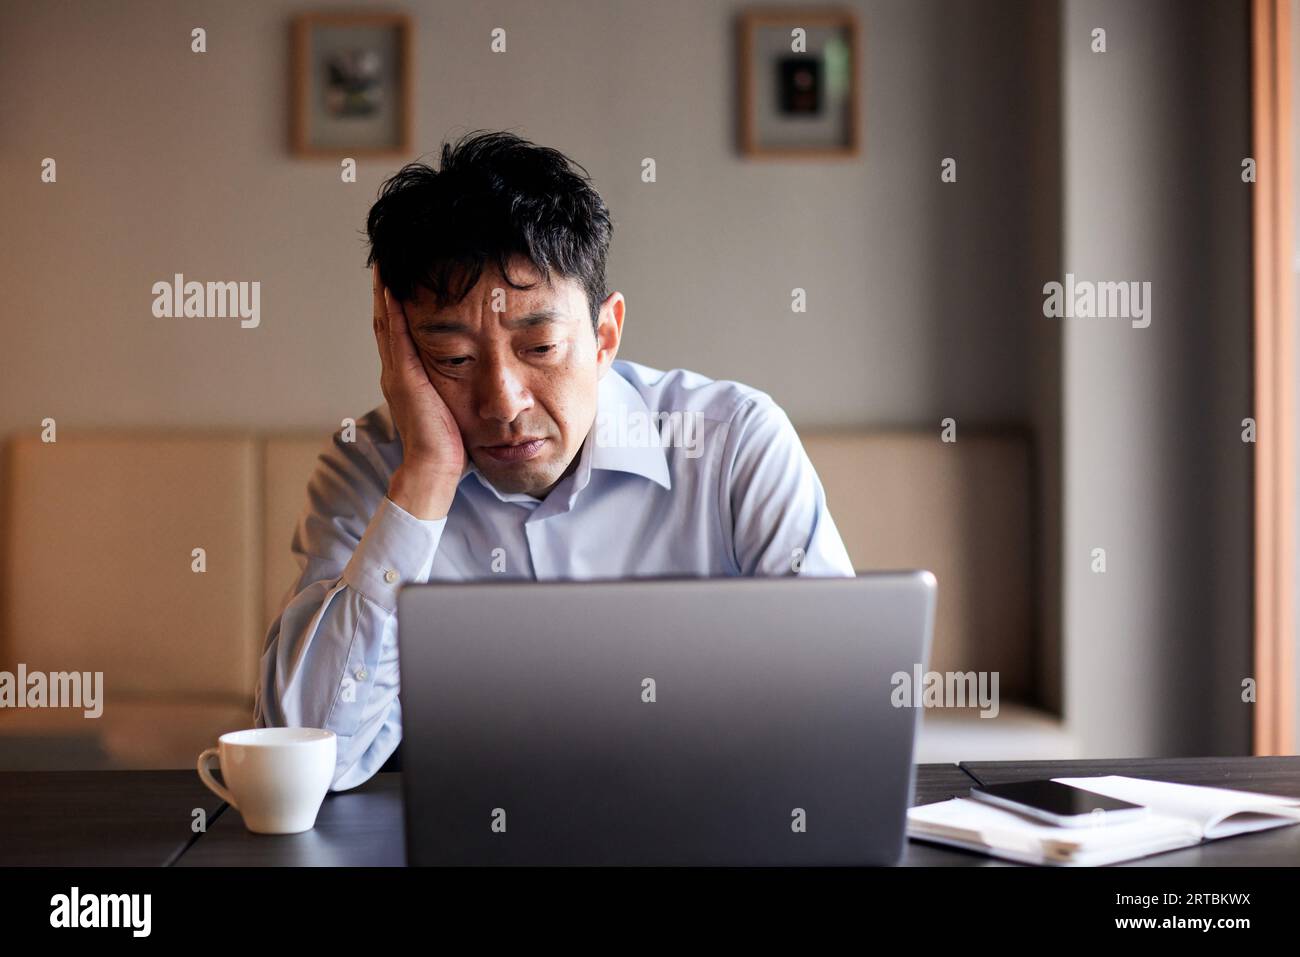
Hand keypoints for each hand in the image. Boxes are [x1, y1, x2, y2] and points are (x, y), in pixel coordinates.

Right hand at [372, 263, 464, 517]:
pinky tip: (392, 291)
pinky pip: (396, 339)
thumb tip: (474, 367)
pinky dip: (392, 314)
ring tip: (385, 264)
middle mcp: (397, 371)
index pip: (399, 331)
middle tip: (387, 259)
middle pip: (388, 320)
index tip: (399, 277)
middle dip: (387, 290)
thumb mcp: (452, 402)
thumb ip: (455, 382)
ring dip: (385, 293)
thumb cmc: (450, 442)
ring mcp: (397, 374)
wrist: (435, 468)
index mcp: (407, 376)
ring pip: (387, 324)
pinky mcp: (404, 379)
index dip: (397, 303)